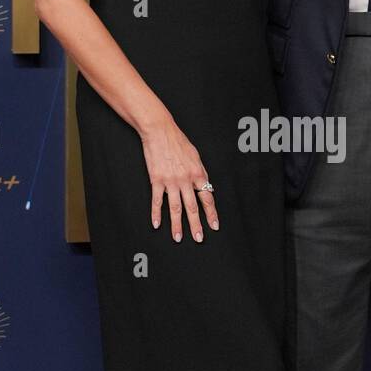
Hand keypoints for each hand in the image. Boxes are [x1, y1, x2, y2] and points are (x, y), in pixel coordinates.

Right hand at [139, 111, 218, 242]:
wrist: (160, 131)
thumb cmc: (178, 142)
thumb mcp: (196, 156)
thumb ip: (200, 173)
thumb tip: (206, 187)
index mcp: (198, 174)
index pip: (207, 198)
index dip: (211, 214)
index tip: (214, 226)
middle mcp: (186, 180)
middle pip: (192, 207)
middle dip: (196, 225)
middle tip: (199, 238)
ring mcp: (171, 181)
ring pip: (175, 208)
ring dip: (177, 225)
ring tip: (178, 238)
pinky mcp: (156, 180)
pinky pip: (157, 200)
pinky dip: (156, 213)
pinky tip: (157, 224)